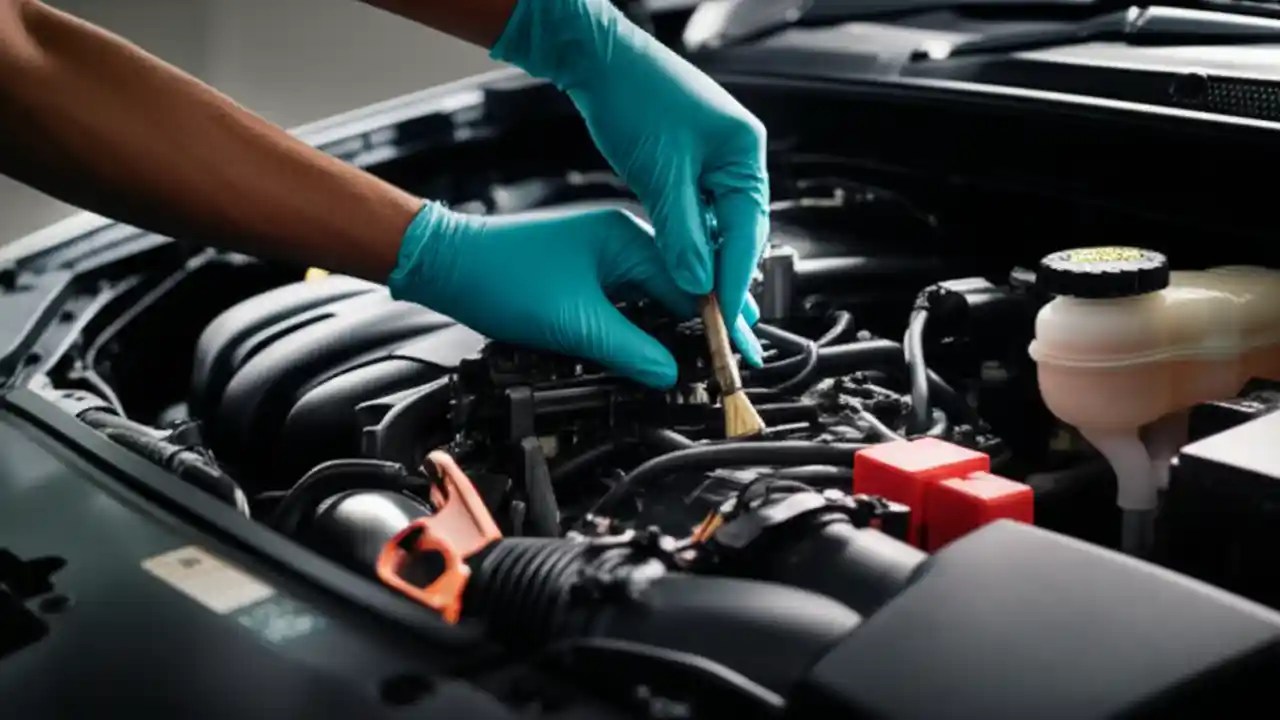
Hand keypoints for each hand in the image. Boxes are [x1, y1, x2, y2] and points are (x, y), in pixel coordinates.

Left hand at [388, 202, 761, 388]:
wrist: (449, 265)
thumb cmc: (501, 278)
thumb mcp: (575, 326)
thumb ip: (629, 351)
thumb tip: (667, 372)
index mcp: (628, 241)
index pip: (692, 285)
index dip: (720, 323)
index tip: (738, 352)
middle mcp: (623, 241)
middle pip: (684, 286)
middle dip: (713, 321)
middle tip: (739, 354)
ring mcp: (605, 255)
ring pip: (660, 293)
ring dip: (683, 321)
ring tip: (709, 351)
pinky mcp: (589, 271)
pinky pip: (635, 297)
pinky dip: (653, 320)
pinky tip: (660, 339)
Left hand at [490, 0, 768, 365]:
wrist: (599, 60)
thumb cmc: (634, 96)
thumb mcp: (660, 175)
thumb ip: (682, 233)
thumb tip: (697, 280)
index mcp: (744, 153)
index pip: (747, 231)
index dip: (735, 277)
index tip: (725, 316)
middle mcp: (736, 158)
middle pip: (739, 232)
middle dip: (728, 277)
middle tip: (723, 322)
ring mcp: (714, 161)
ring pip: (717, 227)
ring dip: (708, 263)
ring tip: (704, 306)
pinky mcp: (688, 166)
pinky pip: (698, 215)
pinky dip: (692, 242)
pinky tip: (684, 267)